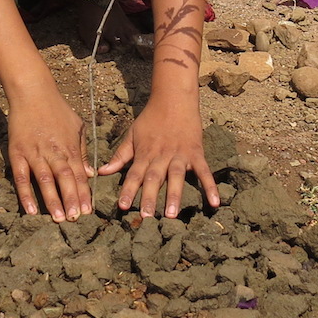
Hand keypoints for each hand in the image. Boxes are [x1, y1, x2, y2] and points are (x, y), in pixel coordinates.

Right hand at [7, 87, 91, 221]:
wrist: (32, 92)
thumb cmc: (56, 109)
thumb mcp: (77, 126)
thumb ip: (83, 150)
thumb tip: (90, 173)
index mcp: (70, 147)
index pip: (79, 174)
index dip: (84, 193)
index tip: (88, 211)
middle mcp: (54, 152)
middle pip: (65, 179)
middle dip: (71, 200)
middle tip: (76, 219)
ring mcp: (35, 153)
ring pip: (46, 181)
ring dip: (53, 200)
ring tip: (59, 219)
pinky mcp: (17, 153)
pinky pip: (22, 177)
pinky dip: (26, 194)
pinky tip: (31, 210)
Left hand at [99, 98, 220, 218]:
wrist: (173, 99)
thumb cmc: (150, 118)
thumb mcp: (132, 134)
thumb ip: (120, 155)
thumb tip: (102, 171)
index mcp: (145, 153)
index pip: (134, 174)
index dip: (128, 190)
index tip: (123, 206)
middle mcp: (161, 156)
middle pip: (154, 179)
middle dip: (150, 198)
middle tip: (146, 218)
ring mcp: (180, 155)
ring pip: (176, 177)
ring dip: (174, 195)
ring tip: (172, 214)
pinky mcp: (196, 153)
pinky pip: (204, 172)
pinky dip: (210, 186)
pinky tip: (215, 202)